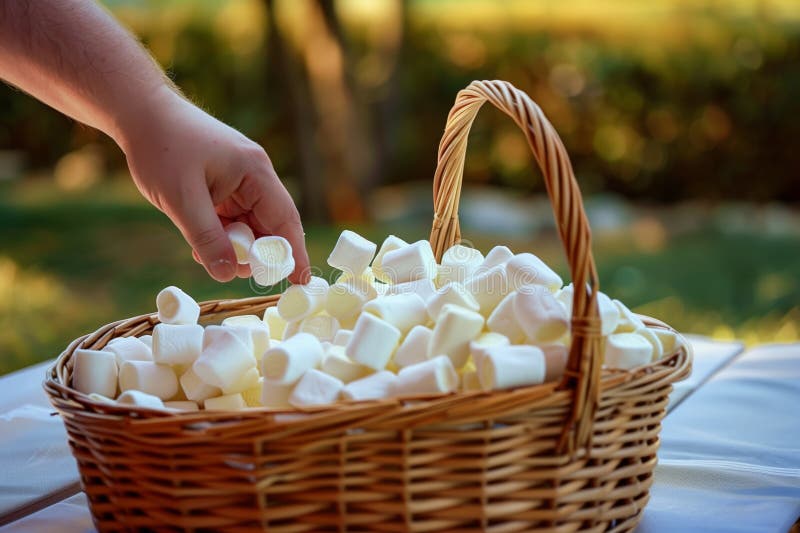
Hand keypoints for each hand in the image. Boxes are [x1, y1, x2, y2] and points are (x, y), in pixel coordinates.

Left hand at [116, 86, 309, 283]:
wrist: (138, 112)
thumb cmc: (161, 148)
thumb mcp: (182, 199)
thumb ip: (208, 238)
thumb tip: (228, 275)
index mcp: (255, 171)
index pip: (285, 219)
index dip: (294, 252)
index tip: (301, 281)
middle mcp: (254, 175)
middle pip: (269, 224)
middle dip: (257, 253)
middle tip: (236, 274)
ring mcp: (239, 179)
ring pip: (248, 224)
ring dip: (234, 245)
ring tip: (207, 256)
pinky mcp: (222, 184)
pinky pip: (231, 217)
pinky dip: (220, 234)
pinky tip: (200, 244)